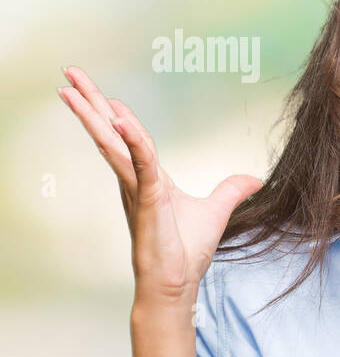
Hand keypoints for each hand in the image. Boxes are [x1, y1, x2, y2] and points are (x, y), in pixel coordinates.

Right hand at [58, 66, 262, 306]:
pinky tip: (122, 119)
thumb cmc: (186, 253)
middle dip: (88, 102)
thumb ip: (233, 191)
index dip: (115, 115)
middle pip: (108, 133)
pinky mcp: (148, 200)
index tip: (103, 94)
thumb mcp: (216, 212)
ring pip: (111, 143)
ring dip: (92, 113)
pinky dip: (133, 141)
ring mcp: (137, 189)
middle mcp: (135, 180)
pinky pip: (140, 164)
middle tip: (68, 72)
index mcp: (148, 180)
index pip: (128, 138)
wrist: (176, 284)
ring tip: (71, 86)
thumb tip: (255, 179)